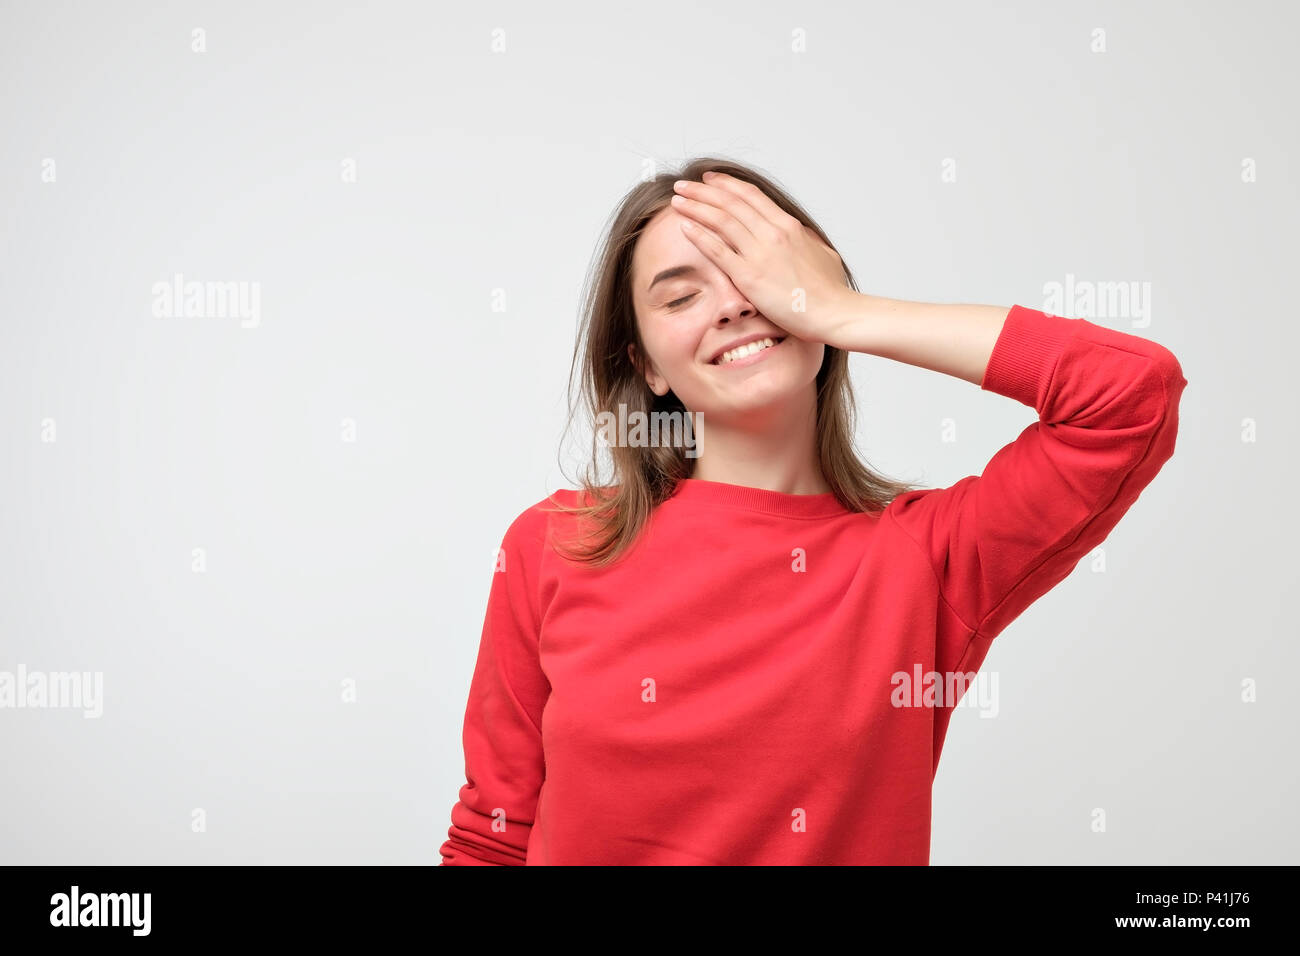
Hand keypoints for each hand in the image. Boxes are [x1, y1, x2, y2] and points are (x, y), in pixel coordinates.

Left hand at [670, 171, 852, 343]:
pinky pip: (718, 250)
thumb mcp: (822, 254)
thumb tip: (801, 235)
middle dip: (702, 191)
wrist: (835, 312)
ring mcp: (760, 253)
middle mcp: (772, 233)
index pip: (751, 196)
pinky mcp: (750, 276)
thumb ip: (806, 242)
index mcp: (788, 226)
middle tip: (683, 184)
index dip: (727, 185)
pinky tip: (684, 226)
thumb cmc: (831, 291)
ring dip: (696, 207)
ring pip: (721, 220)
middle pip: (730, 202)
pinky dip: (699, 236)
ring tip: (677, 200)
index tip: (710, 180)